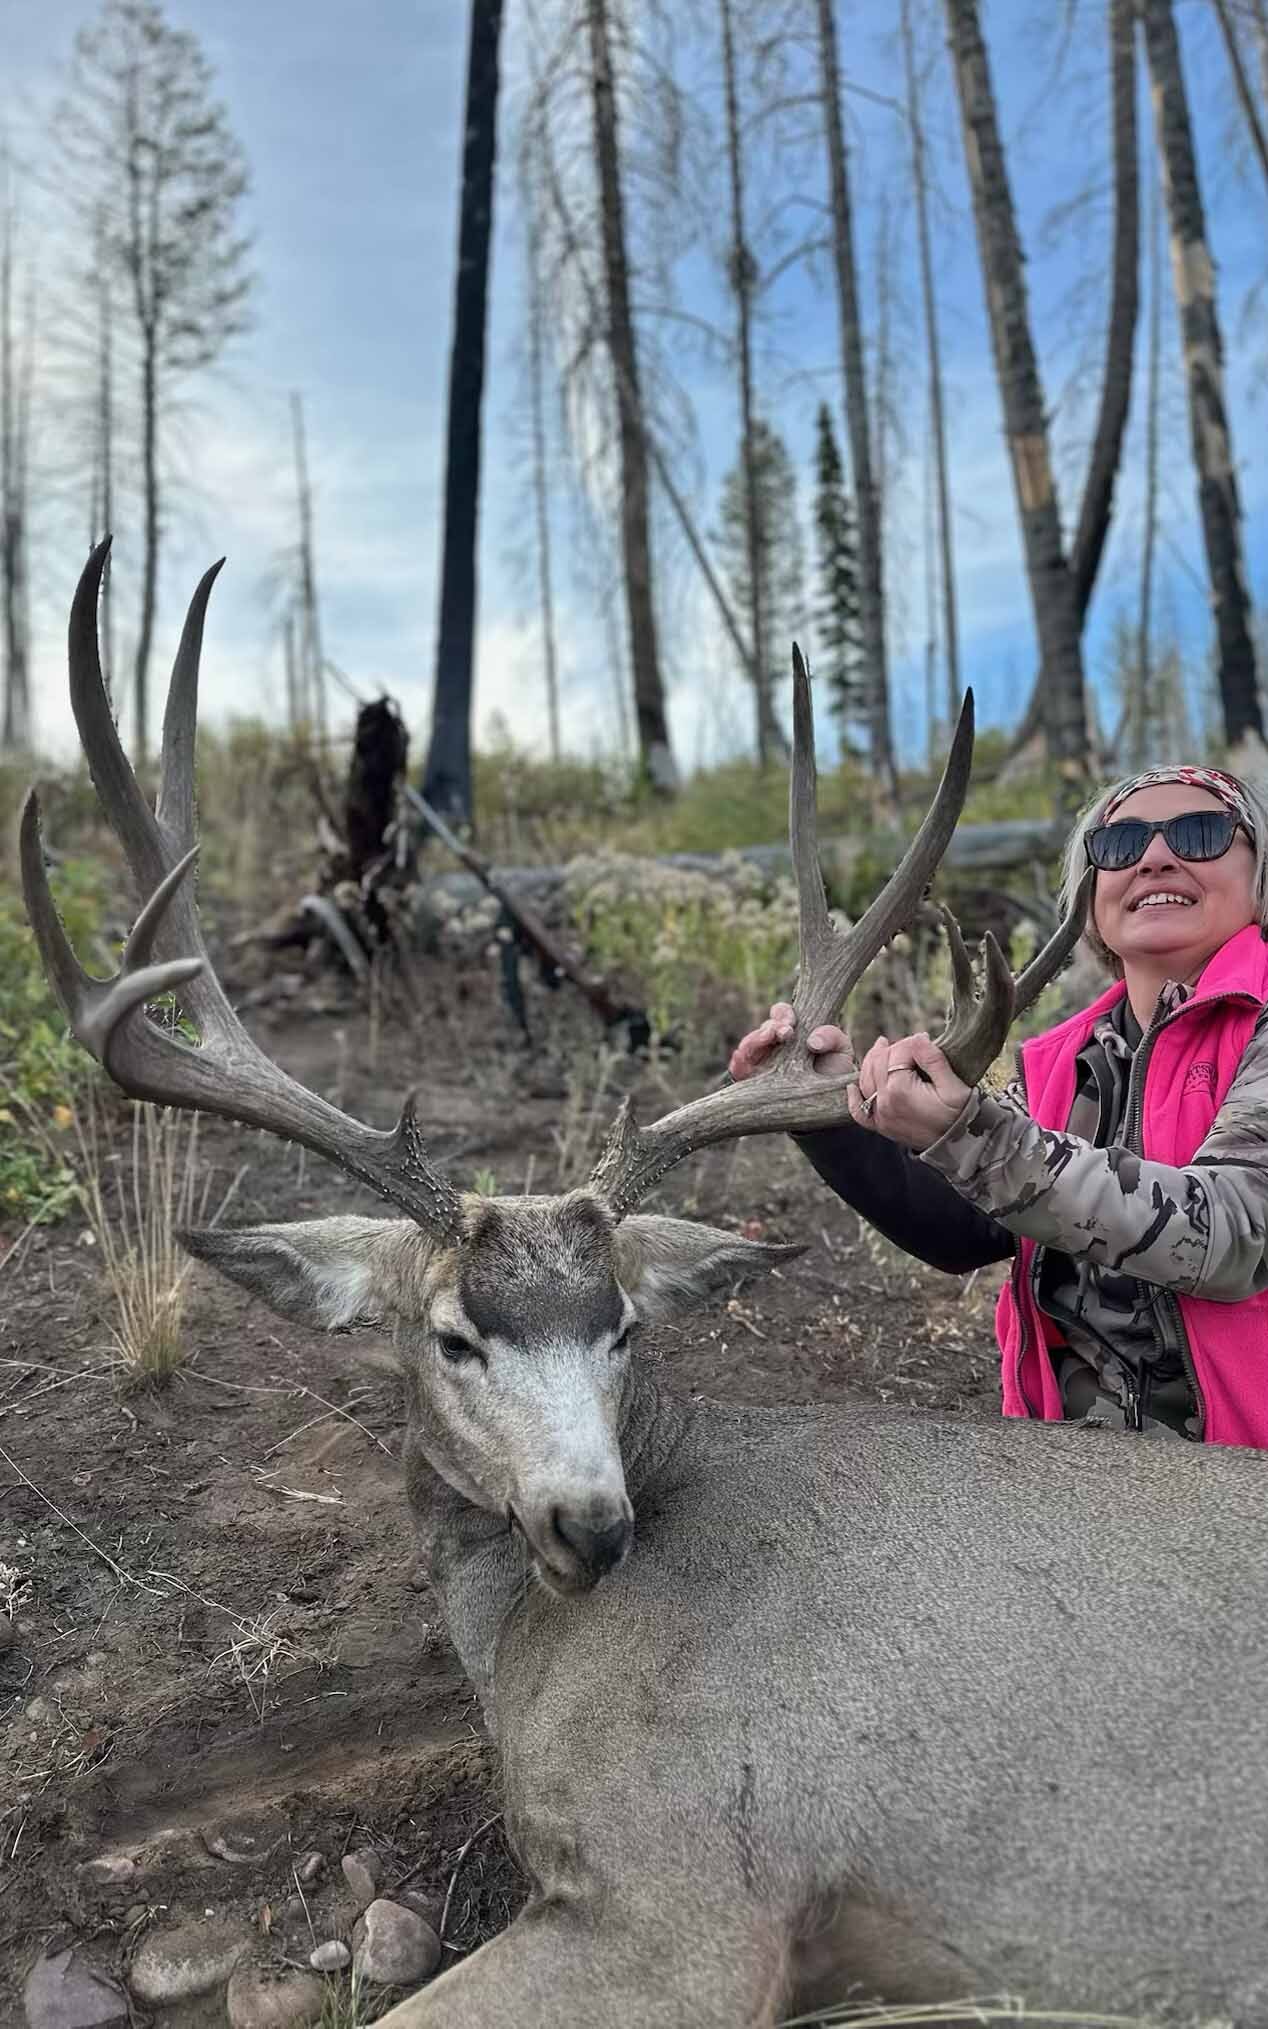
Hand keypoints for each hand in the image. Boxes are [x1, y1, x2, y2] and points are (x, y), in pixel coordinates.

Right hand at [729, 1002, 855, 1082]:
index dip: (783, 1014)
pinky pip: (737, 1068)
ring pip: (748, 1045)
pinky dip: (737, 1062)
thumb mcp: (841, 1050)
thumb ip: (832, 1036)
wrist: (830, 1107)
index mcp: (792, 1031)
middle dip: (771, 1027)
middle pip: (762, 1028)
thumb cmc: (834, 1074)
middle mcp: (773, 1044)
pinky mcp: (749, 1081)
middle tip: (785, 1033)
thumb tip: (812, 1041)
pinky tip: (741, 1059)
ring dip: (755, 1040)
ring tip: (767, 1040)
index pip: (780, 1014)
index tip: (792, 1025)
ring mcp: (759, 1061)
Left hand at [845, 1031, 971, 1151]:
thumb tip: (917, 1039)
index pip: (897, 1053)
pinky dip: (855, 1097)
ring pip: (865, 1080)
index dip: (911, 1043)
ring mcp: (880, 1116)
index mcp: (900, 1090)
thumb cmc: (960, 1114)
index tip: (925, 1040)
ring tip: (883, 1048)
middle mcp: (884, 1102)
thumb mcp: (953, 1084)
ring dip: (873, 1061)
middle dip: (893, 1049)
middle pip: (878, 1062)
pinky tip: (853, 1087)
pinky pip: (858, 1111)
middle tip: (910, 1044)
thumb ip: (933, 1059)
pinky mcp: (881, 1126)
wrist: (960, 1145)